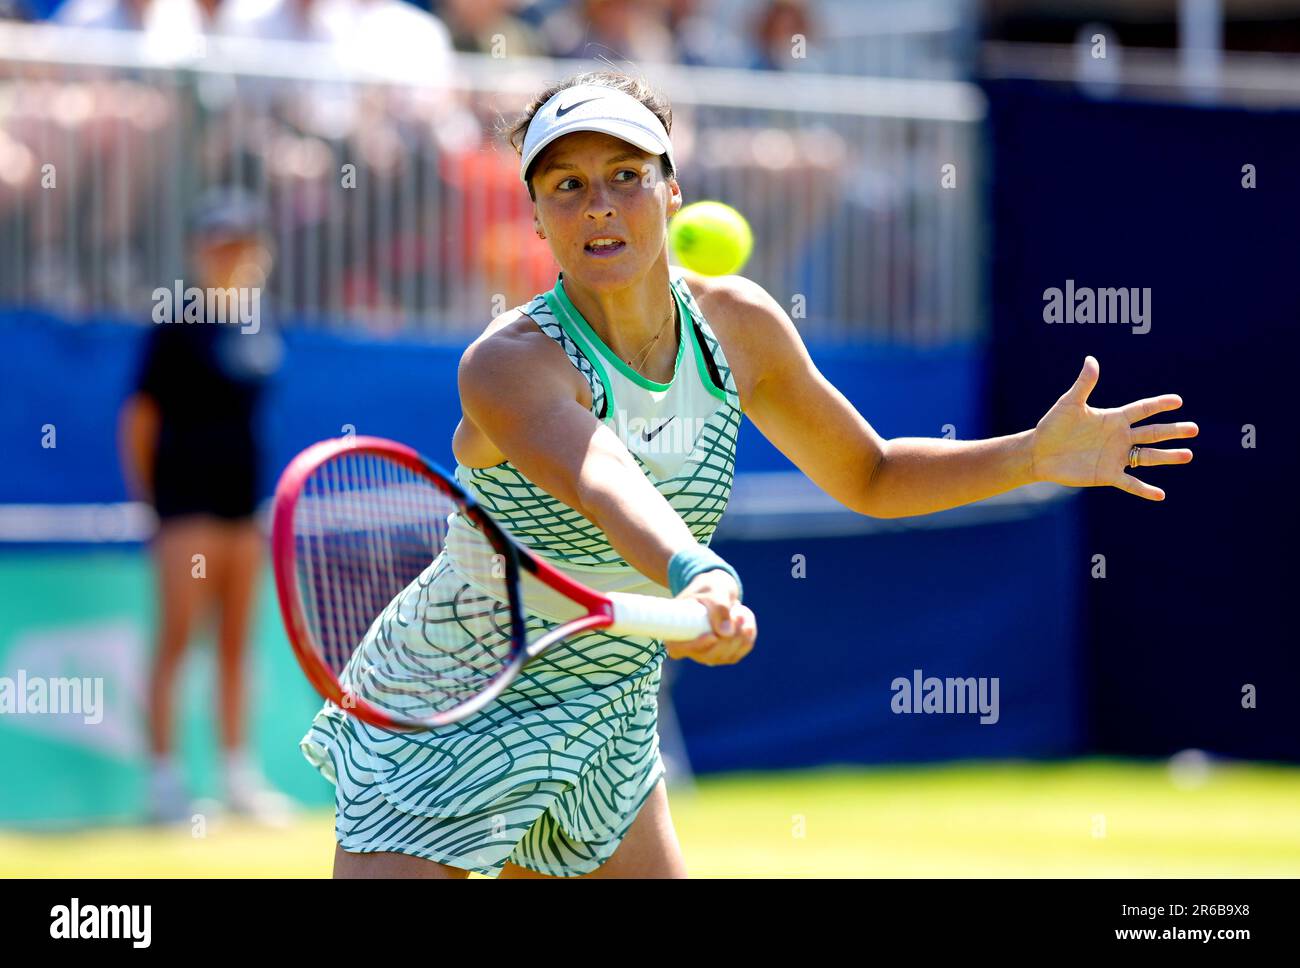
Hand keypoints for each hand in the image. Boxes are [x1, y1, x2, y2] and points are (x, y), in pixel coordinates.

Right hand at [663, 570, 755, 665]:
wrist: (718, 591)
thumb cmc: (709, 588)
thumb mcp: (713, 591)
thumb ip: (719, 608)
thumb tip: (726, 633)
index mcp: (676, 630)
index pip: (678, 649)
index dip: (695, 647)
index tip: (713, 636)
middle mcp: (690, 647)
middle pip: (707, 655)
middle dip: (727, 639)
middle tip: (738, 615)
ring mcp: (707, 653)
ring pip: (725, 656)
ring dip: (739, 637)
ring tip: (742, 613)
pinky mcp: (724, 653)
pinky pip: (738, 652)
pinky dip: (746, 637)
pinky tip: (747, 622)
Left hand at [1030, 356, 1197, 500]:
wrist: (1039, 453)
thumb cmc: (1053, 426)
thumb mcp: (1069, 404)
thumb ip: (1084, 384)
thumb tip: (1091, 360)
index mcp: (1113, 418)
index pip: (1142, 410)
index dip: (1158, 404)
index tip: (1177, 400)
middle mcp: (1119, 437)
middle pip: (1152, 433)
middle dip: (1173, 431)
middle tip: (1194, 429)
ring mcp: (1115, 457)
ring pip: (1147, 456)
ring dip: (1167, 457)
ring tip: (1188, 455)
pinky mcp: (1107, 475)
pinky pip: (1130, 483)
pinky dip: (1144, 489)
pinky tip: (1160, 495)